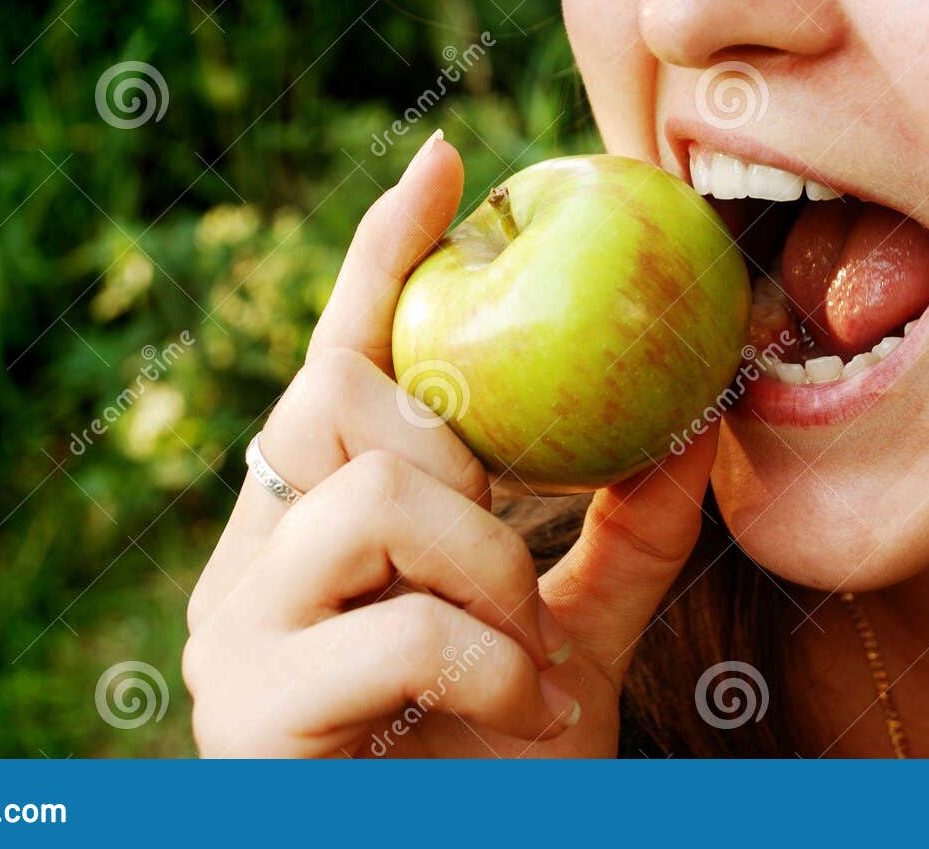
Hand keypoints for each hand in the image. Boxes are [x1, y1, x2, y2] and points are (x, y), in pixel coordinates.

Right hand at [183, 134, 717, 756]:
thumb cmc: (493, 771)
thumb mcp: (570, 639)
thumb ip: (619, 541)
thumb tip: (692, 428)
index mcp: (314, 524)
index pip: (339, 358)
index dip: (385, 255)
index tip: (446, 157)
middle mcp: (251, 561)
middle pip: (345, 405)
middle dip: (465, 458)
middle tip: (521, 538)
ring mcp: (236, 638)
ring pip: (369, 499)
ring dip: (485, 563)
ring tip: (523, 647)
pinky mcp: (248, 721)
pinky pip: (396, 628)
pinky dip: (487, 660)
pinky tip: (510, 709)